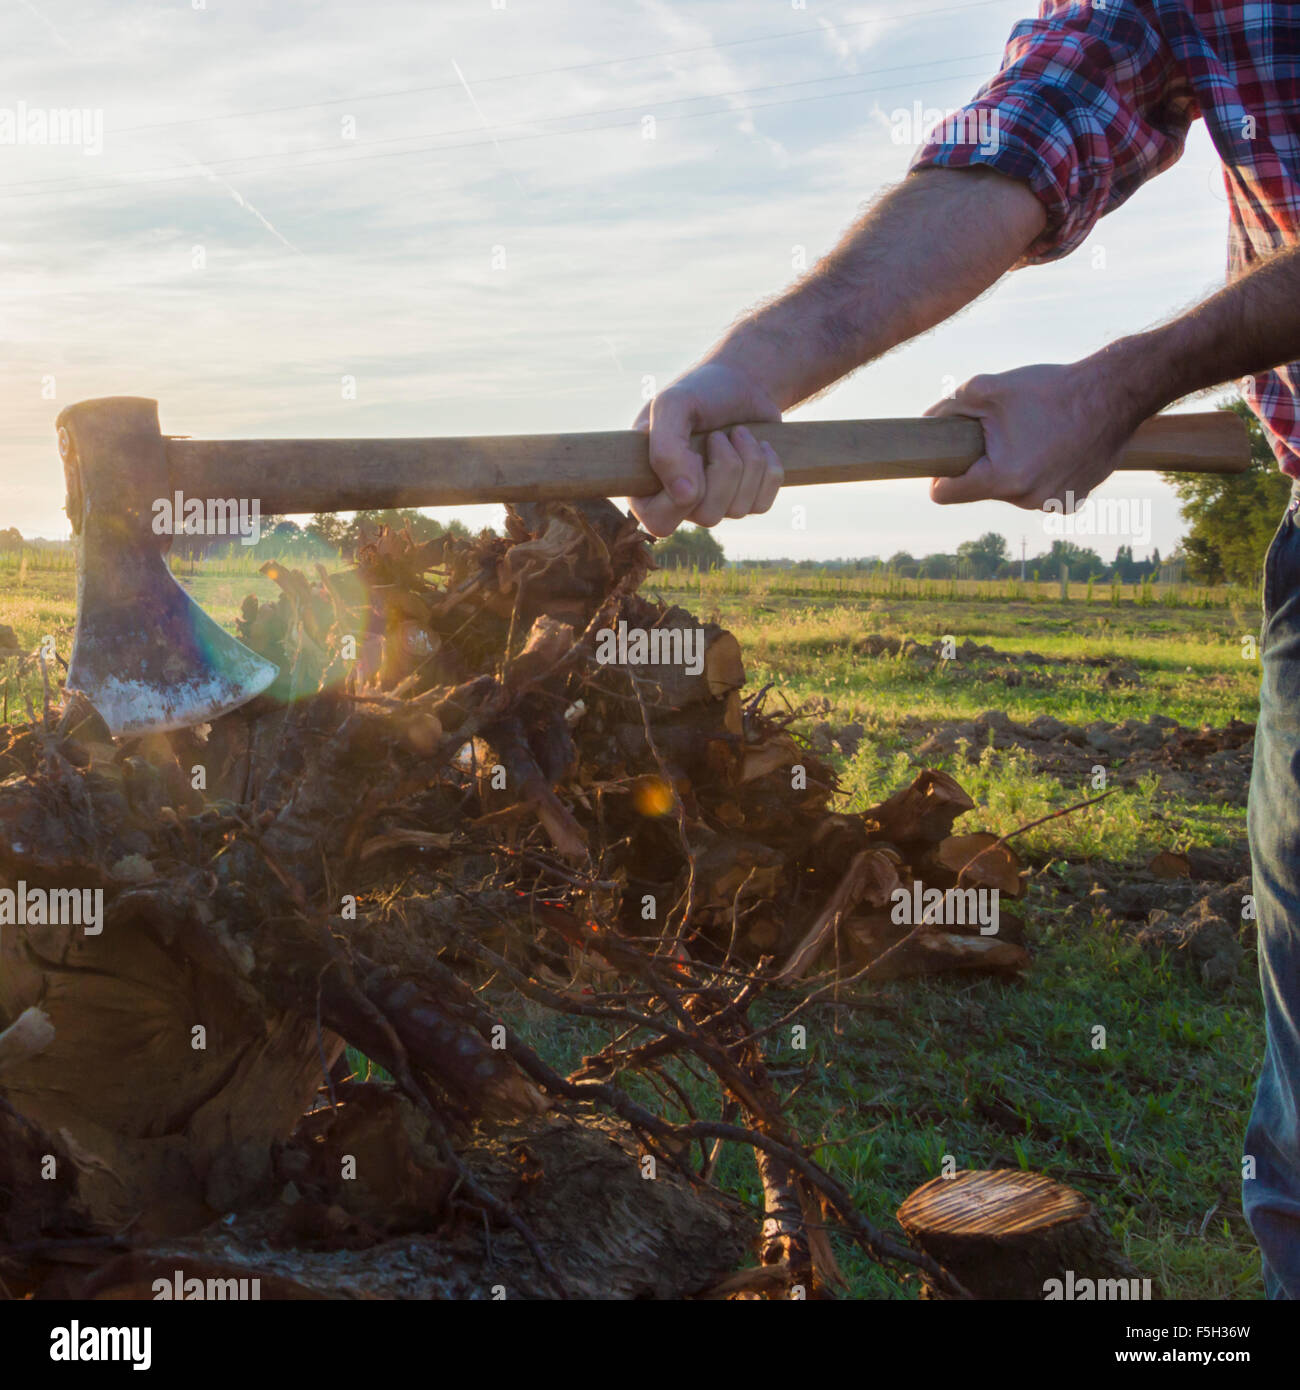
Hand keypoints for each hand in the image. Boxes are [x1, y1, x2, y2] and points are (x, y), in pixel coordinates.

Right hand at [629, 362, 784, 536]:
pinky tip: (759, 445)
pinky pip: (762, 505)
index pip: (659, 521)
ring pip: (737, 510)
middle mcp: (679, 502)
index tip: (694, 451)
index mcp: (647, 485)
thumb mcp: (672, 406)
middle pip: (706, 517)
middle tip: (718, 436)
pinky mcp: (747, 500)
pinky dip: (768, 468)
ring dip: (747, 462)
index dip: (684, 492)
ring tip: (738, 433)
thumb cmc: (699, 392)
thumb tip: (684, 495)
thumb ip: (665, 449)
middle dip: (724, 470)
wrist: (740, 381)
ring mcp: (715, 503)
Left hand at [925, 360, 1148, 509]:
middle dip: (983, 464)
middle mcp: (1027, 500)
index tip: (945, 459)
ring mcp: (1052, 505)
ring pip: (1011, 491)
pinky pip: (1039, 492)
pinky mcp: (1072, 503)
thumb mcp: (987, 389)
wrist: (1116, 393)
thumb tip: (924, 424)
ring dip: (1012, 467)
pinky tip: (1056, 448)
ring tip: (1035, 435)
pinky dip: (1040, 474)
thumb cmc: (1049, 389)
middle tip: (1003, 432)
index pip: (945, 495)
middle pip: (981, 490)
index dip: (939, 475)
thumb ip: (948, 408)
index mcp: (1002, 478)